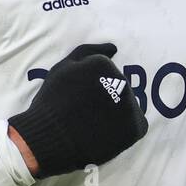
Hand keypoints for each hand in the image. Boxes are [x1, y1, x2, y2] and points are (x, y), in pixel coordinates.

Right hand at [8, 43, 148, 178]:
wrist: (49, 137)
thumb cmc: (52, 102)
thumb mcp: (63, 67)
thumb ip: (88, 52)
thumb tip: (113, 47)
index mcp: (104, 65)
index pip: (107, 75)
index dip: (92, 90)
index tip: (78, 99)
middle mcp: (121, 82)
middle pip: (118, 90)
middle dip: (105, 101)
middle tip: (85, 114)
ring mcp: (130, 105)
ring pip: (127, 107)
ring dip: (116, 115)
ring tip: (94, 126)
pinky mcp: (136, 127)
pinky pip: (136, 126)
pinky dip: (124, 131)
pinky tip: (106, 135)